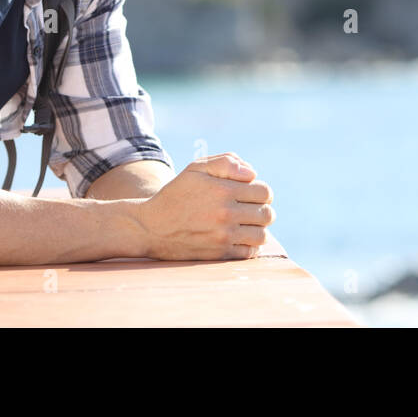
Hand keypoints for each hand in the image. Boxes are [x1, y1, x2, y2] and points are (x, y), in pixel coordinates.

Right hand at [135, 153, 274, 260]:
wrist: (151, 227)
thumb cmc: (176, 194)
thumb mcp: (196, 169)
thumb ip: (226, 163)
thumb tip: (252, 173)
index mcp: (223, 190)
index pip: (265, 192)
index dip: (261, 191)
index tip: (250, 194)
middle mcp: (226, 214)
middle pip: (267, 214)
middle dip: (262, 210)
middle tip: (249, 210)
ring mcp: (223, 236)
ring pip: (262, 235)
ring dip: (258, 229)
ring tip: (246, 225)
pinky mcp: (219, 254)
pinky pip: (249, 253)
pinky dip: (249, 246)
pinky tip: (239, 239)